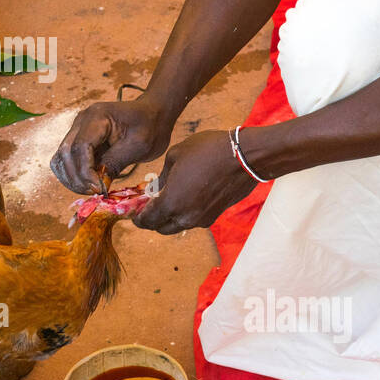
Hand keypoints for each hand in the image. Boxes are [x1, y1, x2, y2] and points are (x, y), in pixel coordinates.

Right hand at [51, 96, 174, 193]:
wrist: (153, 114)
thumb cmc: (150, 127)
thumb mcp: (138, 146)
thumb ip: (115, 162)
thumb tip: (96, 185)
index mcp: (97, 117)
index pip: (80, 147)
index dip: (85, 172)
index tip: (98, 188)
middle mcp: (82, 121)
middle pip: (65, 153)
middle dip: (76, 177)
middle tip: (94, 192)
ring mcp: (78, 129)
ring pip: (61, 158)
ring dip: (71, 178)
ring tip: (91, 189)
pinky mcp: (80, 139)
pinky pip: (67, 160)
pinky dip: (73, 174)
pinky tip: (88, 183)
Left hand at [133, 130, 258, 234]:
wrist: (244, 156)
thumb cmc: (207, 151)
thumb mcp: (175, 156)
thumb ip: (161, 176)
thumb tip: (157, 186)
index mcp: (171, 203)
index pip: (147, 221)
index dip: (137, 218)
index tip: (134, 212)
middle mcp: (185, 217)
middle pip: (161, 228)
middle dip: (152, 220)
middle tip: (149, 206)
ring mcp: (202, 219)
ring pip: (178, 226)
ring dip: (169, 217)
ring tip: (168, 199)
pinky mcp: (215, 216)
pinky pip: (193, 220)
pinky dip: (185, 213)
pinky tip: (186, 197)